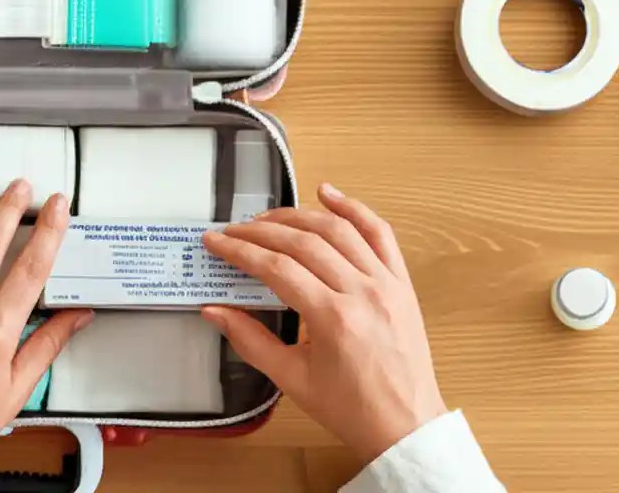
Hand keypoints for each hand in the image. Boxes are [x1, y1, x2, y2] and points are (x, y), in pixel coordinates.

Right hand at [200, 184, 445, 463]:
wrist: (405, 425)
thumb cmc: (351, 409)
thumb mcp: (291, 379)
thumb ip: (249, 340)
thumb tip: (213, 311)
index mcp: (333, 318)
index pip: (276, 268)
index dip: (240, 251)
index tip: (215, 242)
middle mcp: (362, 292)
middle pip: (303, 242)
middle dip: (260, 230)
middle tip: (233, 230)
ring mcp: (386, 283)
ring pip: (338, 230)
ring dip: (298, 215)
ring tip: (267, 216)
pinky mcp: (401, 282)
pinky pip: (379, 234)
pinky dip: (354, 209)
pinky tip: (328, 193)